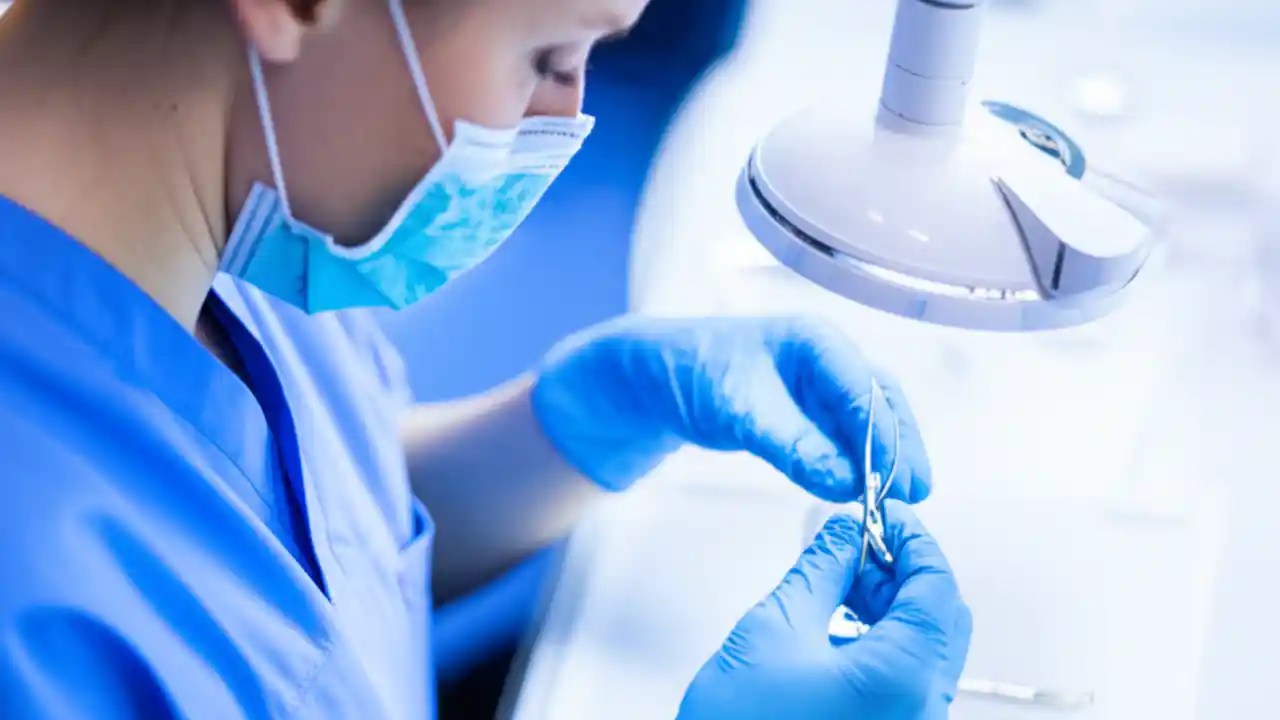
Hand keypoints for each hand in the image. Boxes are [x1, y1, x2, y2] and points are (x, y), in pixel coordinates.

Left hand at [531, 316, 929, 500]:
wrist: (650, 378)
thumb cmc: (690, 374)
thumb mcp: (739, 411)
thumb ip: (794, 446)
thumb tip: (846, 483)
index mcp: (815, 341)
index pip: (866, 390)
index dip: (890, 437)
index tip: (904, 479)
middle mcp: (827, 358)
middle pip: (880, 403)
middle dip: (900, 448)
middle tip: (916, 494)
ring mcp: (819, 384)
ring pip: (866, 423)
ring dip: (883, 458)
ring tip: (898, 500)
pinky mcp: (806, 410)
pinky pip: (842, 437)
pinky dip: (855, 462)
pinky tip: (863, 491)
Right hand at [678, 504, 971, 719]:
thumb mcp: (776, 628)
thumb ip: (821, 569)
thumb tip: (844, 532)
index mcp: (904, 676)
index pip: (936, 586)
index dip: (912, 539)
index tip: (884, 513)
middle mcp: (922, 710)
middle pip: (941, 618)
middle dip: (901, 572)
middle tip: (856, 544)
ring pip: (925, 650)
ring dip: (891, 608)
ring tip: (838, 583)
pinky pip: (906, 681)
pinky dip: (883, 644)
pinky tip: (837, 628)